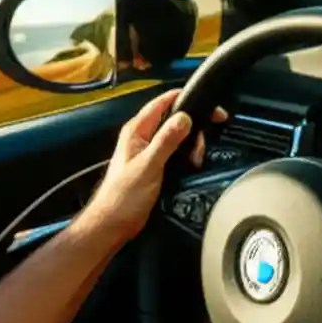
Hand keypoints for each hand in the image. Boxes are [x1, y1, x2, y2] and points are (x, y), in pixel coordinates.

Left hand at [74, 89, 226, 246]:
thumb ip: (166, 140)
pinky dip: (186, 155)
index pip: (162, 102)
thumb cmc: (124, 197)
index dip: (184, 98)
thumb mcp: (148, 166)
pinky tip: (190, 166)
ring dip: (190, 145)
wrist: (113, 224)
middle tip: (199, 148)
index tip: (208, 105)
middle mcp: (142, 136)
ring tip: (194, 161)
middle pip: (174, 119)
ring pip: (177, 136)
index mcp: (136, 130)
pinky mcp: (155, 164)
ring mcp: (148, 150)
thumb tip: (185, 117)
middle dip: (192, 129)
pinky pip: (176, 151)